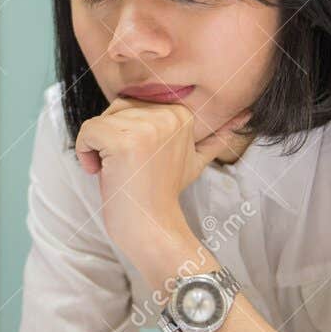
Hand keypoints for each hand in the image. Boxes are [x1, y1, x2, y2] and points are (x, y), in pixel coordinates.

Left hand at [74, 100, 248, 270]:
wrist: (153, 227)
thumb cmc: (164, 194)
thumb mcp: (195, 160)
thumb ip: (216, 138)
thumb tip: (245, 116)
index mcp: (181, 112)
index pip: (132, 104)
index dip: (127, 133)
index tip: (139, 160)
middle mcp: (166, 114)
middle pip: (115, 109)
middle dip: (110, 138)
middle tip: (128, 167)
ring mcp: (145, 127)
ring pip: (99, 121)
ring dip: (97, 149)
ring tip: (117, 171)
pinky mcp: (122, 141)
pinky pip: (86, 132)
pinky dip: (85, 154)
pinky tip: (100, 172)